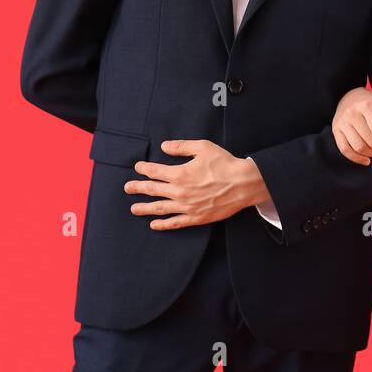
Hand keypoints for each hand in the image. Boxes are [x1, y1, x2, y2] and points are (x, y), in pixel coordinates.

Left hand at [124, 139, 268, 229]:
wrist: (243, 184)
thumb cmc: (225, 164)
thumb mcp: (203, 147)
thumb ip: (181, 147)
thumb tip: (164, 146)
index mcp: (179, 174)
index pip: (154, 171)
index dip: (144, 169)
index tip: (138, 167)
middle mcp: (179, 192)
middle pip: (152, 190)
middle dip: (137, 188)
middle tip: (127, 188)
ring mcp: (186, 207)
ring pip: (159, 208)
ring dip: (144, 208)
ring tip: (134, 209)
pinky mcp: (196, 217)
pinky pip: (175, 223)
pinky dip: (163, 225)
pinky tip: (154, 225)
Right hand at [333, 87, 371, 165]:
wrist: (348, 97)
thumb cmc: (369, 104)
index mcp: (366, 105)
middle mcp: (352, 113)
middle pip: (370, 140)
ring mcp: (342, 122)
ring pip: (358, 147)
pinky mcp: (336, 130)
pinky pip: (345, 150)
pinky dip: (356, 159)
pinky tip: (367, 161)